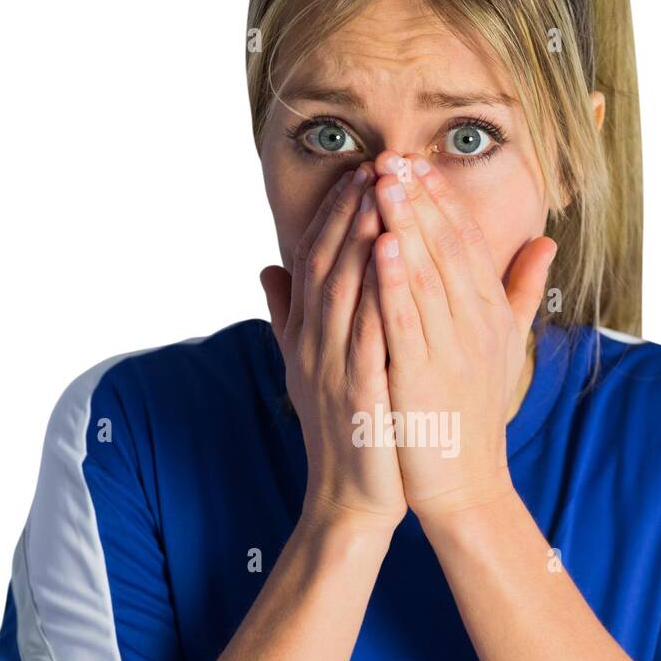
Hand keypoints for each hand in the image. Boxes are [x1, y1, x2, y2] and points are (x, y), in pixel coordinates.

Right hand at [261, 163, 407, 533]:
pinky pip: (367, 335)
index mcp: (308, 336)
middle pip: (329, 264)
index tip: (361, 171)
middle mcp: (315, 345)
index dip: (336, 213)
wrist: (351, 498)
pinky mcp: (357, 395)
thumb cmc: (343, 431)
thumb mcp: (309, 368)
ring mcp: (332, 369)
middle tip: (377, 162)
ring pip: (345, 291)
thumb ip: (291, 317)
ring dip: (362, 238)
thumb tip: (268, 269)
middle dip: (352, 211)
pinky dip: (378, 294)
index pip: (318, 260)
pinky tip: (392, 259)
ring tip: (383, 192)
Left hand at [369, 151, 555, 521]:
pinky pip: (408, 322)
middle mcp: (475, 324)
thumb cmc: (476, 414)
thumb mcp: (506, 346)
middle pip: (446, 248)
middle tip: (392, 153)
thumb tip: (546, 242)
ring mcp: (451, 350)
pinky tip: (381, 246)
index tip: (417, 160)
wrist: (468, 484)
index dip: (442, 199)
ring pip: (426, 275)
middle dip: (419, 198)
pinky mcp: (424, 377)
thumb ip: (519, 291)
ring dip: (404, 224)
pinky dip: (396, 283)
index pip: (466, 242)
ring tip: (382, 180)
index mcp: (489, 313)